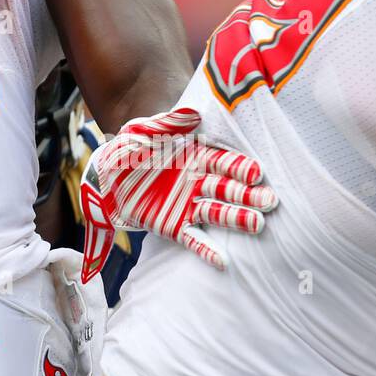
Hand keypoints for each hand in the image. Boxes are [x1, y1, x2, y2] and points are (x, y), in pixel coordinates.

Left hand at [78, 108, 276, 281]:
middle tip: (269, 201)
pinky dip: (207, 250)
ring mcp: (188, 206)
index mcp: (195, 158)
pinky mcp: (175, 227)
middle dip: (247, 195)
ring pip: (215, 213)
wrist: (106, 175)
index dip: (238, 168)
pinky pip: (193, 239)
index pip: (221, 163)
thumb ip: (167, 124)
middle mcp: (198, 183)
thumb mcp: (142, 131)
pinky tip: (223, 261)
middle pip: (226, 189)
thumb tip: (193, 114)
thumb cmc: (128, 147)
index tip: (256, 173)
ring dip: (235, 219)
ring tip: (257, 224)